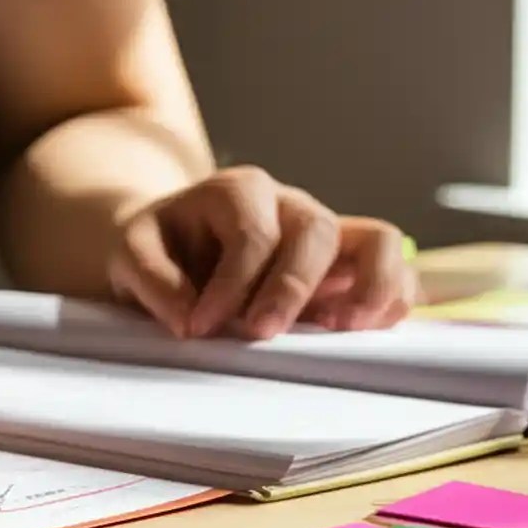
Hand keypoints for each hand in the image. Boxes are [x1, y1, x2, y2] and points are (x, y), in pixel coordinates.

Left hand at [108, 166, 420, 338]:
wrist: (173, 252)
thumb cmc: (160, 250)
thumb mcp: (131, 253)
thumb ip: (150, 278)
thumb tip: (189, 318)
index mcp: (239, 192)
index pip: (253, 233)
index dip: (231, 284)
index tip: (198, 329)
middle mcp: (292, 207)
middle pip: (317, 230)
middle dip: (292, 287)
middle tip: (259, 334)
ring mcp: (329, 237)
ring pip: (379, 240)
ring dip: (370, 286)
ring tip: (344, 330)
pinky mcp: (350, 271)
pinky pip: (396, 272)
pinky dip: (392, 301)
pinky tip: (362, 335)